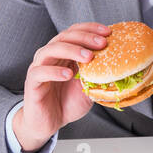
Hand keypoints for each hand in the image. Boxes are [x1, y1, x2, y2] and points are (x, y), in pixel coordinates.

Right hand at [14, 22, 109, 151]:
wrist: (49, 123)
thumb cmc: (67, 102)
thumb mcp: (89, 87)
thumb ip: (98, 75)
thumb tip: (120, 67)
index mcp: (63, 53)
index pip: (74, 32)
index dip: (90, 29)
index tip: (108, 32)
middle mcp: (50, 56)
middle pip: (64, 37)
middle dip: (85, 38)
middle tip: (102, 43)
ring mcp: (39, 67)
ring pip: (51, 50)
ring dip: (71, 50)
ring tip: (88, 57)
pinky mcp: (32, 82)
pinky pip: (40, 72)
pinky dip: (54, 71)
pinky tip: (68, 74)